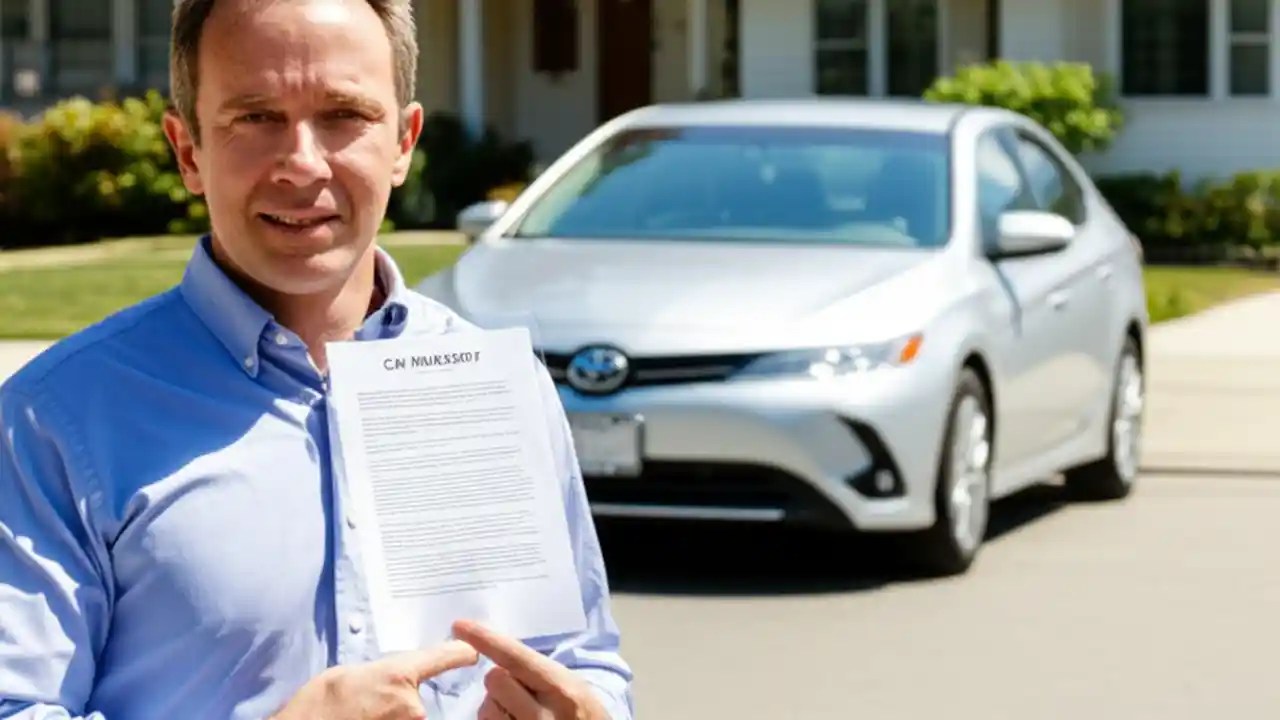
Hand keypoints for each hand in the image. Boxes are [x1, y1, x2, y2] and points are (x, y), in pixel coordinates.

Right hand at [270, 640, 478, 719]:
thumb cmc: (317, 705)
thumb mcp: (350, 675)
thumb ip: (381, 674)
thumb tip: (394, 678)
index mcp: (399, 675)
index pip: (445, 657)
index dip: (459, 654)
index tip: (470, 653)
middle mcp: (412, 705)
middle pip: (419, 701)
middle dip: (399, 705)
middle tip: (368, 707)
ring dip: (392, 719)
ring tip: (361, 716)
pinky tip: (364, 719)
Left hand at [452, 620, 609, 719]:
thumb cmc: (581, 712)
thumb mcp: (571, 685)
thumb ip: (538, 670)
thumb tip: (496, 647)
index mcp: (561, 689)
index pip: (516, 658)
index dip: (486, 640)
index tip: (460, 626)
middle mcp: (544, 716)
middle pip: (494, 680)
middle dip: (500, 680)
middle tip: (519, 689)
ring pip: (485, 708)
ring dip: (495, 706)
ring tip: (518, 712)